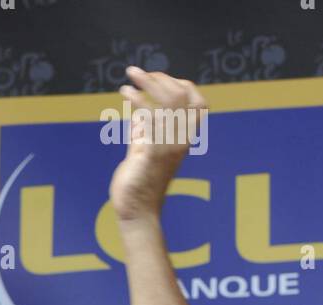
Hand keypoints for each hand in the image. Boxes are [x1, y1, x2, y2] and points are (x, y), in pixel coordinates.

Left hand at [109, 67, 206, 222]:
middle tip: (135, 71)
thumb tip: (138, 115)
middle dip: (158, 78)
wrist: (136, 214)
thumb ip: (142, 134)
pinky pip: (151, 118)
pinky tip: (126, 94)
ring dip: (147, 84)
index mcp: (183, 140)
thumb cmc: (138, 186)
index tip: (156, 78)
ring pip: (168, 102)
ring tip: (129, 77)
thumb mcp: (143, 153)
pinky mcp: (153, 154)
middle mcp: (181, 141)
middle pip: (182, 95)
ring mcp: (169, 147)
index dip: (179, 83)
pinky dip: (138, 101)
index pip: (196, 101)